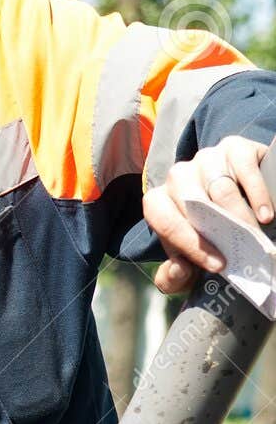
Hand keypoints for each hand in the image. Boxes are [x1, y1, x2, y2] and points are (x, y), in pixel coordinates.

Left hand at [143, 134, 273, 295]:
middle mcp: (178, 175)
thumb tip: (177, 270)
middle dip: (218, 232)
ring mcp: (205, 158)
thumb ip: (173, 277)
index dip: (188, 244)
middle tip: (239, 253)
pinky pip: (244, 168)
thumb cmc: (208, 237)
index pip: (164, 219)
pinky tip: (267, 215)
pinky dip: (257, 194)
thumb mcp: (189, 263)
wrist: (238, 202)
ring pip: (220, 188)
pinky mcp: (233, 146)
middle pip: (193, 202)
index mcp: (160, 201)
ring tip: (255, 236)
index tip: (217, 265)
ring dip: (240, 217)